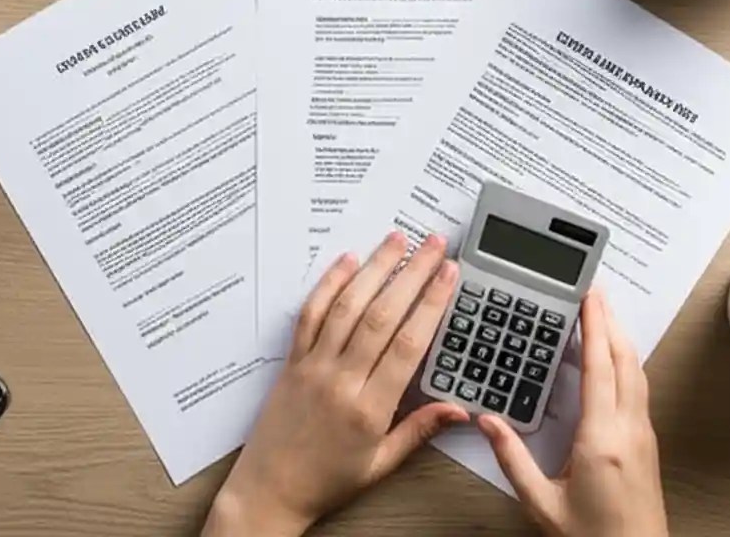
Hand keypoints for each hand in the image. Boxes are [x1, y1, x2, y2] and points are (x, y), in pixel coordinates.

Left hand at [202, 232, 467, 536]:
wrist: (269, 491)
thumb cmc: (326, 481)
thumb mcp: (381, 464)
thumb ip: (420, 430)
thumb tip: (460, 410)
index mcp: (369, 409)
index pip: (407, 345)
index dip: (431, 304)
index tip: (448, 274)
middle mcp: (341, 381)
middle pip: (382, 315)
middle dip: (412, 274)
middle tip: (433, 244)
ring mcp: (313, 366)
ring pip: (348, 307)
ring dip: (374, 268)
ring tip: (397, 239)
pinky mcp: (292, 361)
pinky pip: (311, 315)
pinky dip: (329, 284)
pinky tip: (347, 260)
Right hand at [478, 290, 667, 536]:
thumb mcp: (541, 503)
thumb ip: (512, 460)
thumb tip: (488, 422)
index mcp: (603, 441)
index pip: (602, 368)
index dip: (595, 327)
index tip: (589, 297)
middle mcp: (630, 431)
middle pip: (626, 360)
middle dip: (611, 321)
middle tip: (594, 293)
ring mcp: (644, 436)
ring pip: (637, 372)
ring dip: (620, 340)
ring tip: (602, 317)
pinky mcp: (647, 444)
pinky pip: (638, 389)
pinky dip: (624, 363)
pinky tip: (611, 361)